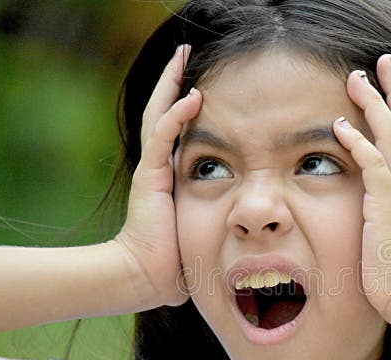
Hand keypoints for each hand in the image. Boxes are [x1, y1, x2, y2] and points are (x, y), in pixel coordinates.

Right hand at [112, 44, 202, 307]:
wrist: (147, 277)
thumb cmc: (175, 260)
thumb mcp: (200, 227)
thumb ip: (213, 213)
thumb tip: (244, 217)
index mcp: (167, 175)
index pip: (174, 127)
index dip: (184, 102)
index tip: (199, 80)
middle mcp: (157, 166)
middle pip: (163, 111)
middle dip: (174, 80)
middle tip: (185, 52)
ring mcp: (151, 169)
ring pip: (160, 115)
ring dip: (172, 84)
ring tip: (184, 57)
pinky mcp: (151, 177)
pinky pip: (163, 138)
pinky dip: (177, 115)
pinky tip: (192, 96)